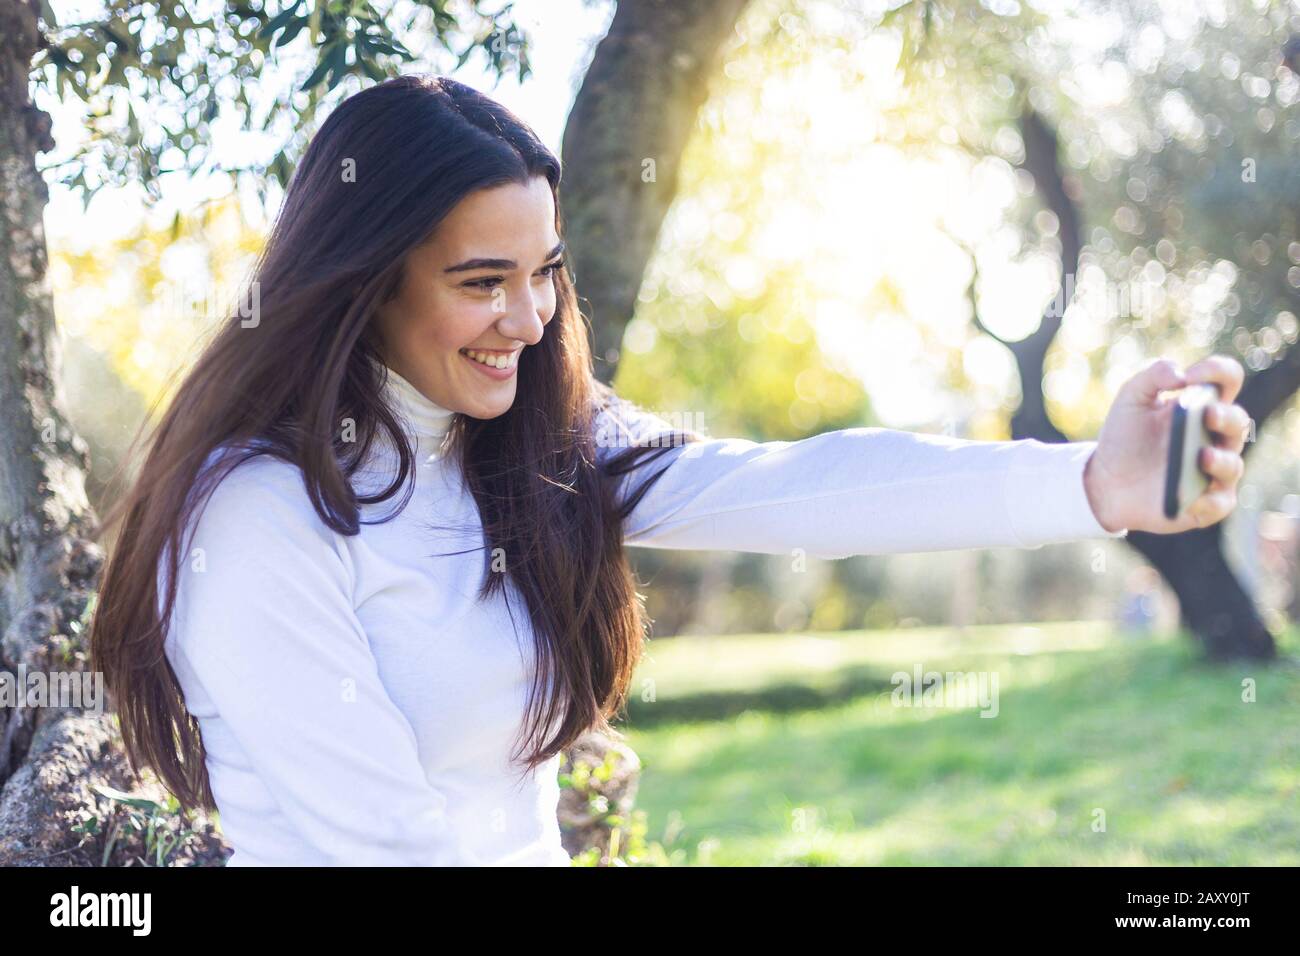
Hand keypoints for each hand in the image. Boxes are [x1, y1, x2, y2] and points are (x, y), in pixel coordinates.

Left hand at [1082, 355, 1249, 533]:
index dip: (1217, 371)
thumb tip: (1181, 375)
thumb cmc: (1124, 437)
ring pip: (1232, 465)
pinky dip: (1209, 501)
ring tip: (1200, 456)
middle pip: (1237, 422)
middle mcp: (1215, 438)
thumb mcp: (1131, 399)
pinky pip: (1219, 504)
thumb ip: (1153, 375)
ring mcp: (1214, 471)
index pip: (1227, 380)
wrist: (1105, 481)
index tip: (1191, 377)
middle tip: (1207, 413)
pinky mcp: (1206, 503)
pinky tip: (1194, 497)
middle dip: (1226, 417)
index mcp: (1203, 407)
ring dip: (1220, 460)